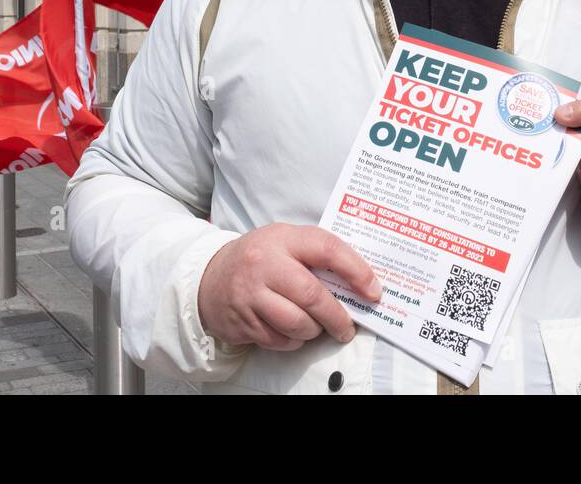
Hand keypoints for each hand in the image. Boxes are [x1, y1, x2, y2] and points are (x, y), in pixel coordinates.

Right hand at [198, 223, 382, 351]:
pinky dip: (294, 340)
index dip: (356, 271)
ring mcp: (251, 295)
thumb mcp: (284, 242)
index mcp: (282, 239)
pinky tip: (292, 330)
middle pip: (312, 295)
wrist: (207, 278)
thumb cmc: (258, 259)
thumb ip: (315, 255)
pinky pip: (280, 340)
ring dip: (315, 330)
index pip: (327, 249)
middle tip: (348, 327)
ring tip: (318, 327)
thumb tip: (358, 282)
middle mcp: (264, 264)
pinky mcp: (242, 322)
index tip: (374, 291)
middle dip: (337, 316)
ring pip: (297, 323)